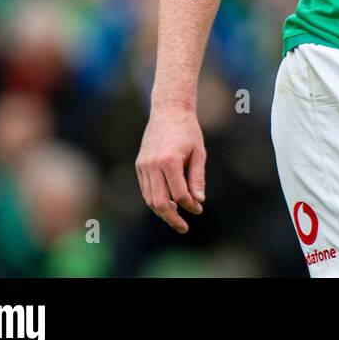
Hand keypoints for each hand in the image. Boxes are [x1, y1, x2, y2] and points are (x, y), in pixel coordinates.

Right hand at [136, 104, 205, 232]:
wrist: (168, 112)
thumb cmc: (188, 131)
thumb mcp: (199, 153)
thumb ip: (197, 178)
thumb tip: (198, 201)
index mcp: (170, 161)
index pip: (179, 195)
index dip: (190, 206)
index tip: (198, 209)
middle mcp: (153, 165)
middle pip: (160, 202)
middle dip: (172, 218)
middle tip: (184, 227)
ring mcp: (143, 166)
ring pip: (150, 199)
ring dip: (162, 212)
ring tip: (176, 218)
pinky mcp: (139, 165)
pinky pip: (145, 190)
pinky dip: (155, 200)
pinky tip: (167, 204)